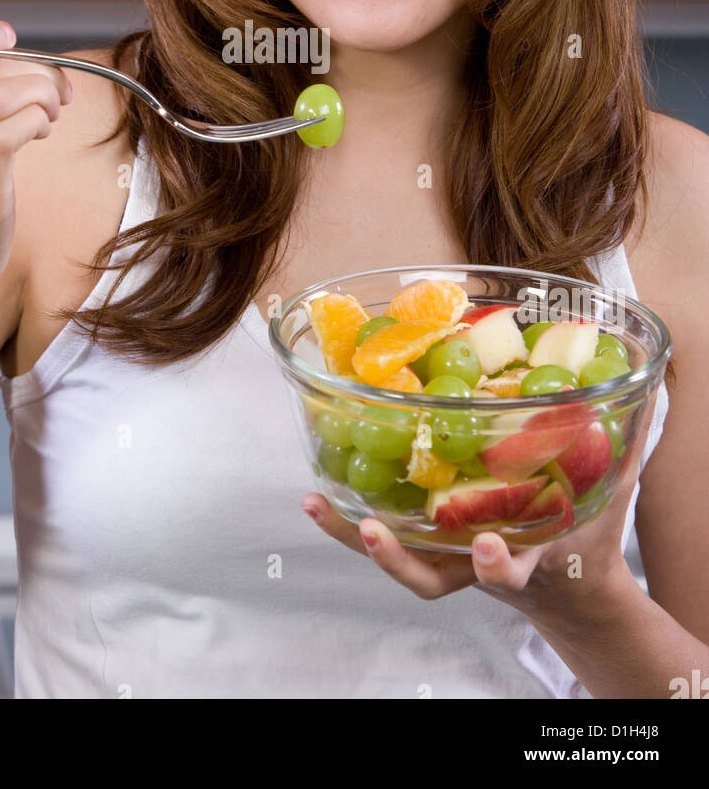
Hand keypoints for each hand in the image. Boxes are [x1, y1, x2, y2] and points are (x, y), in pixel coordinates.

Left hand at [302, 400, 652, 619]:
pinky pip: (380, 533)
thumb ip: (629, 443)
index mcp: (526, 557)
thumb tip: (655, 388)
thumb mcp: (611, 495)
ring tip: (316, 504)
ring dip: (353, 536)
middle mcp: (474, 565)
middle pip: (431, 577)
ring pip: (393, 559)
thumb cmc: (580, 534)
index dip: (499, 566)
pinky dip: (345, 519)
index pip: (512, 570)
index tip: (490, 551)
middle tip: (372, 529)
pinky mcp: (423, 541)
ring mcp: (443, 559)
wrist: (562, 581)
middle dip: (399, 558)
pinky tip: (314, 494)